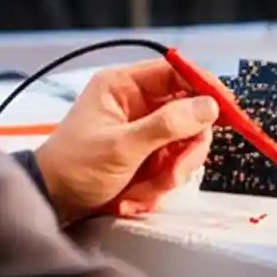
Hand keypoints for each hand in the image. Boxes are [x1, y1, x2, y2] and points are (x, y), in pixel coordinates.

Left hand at [34, 58, 219, 222]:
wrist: (50, 204)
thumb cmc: (72, 169)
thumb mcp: (122, 146)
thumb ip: (167, 125)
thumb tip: (208, 107)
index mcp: (123, 86)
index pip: (176, 72)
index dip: (205, 87)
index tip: (226, 107)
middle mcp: (135, 103)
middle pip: (188, 112)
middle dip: (185, 147)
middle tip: (176, 170)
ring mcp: (142, 130)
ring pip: (183, 143)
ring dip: (172, 171)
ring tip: (148, 189)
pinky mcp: (144, 154)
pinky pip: (172, 163)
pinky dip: (160, 183)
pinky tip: (138, 195)